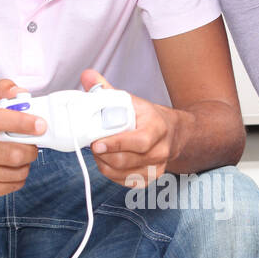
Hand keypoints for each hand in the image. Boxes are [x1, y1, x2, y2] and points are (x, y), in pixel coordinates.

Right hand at [0, 78, 44, 198]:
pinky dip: (19, 177)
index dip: (22, 122)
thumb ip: (1, 91)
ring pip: (18, 172)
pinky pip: (14, 185)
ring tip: (19, 156)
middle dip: (31, 149)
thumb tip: (20, 92)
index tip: (40, 124)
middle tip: (32, 144)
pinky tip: (10, 168)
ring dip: (26, 164)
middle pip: (14, 153)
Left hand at [80, 68, 182, 185]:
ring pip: (121, 173)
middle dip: (103, 155)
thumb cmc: (147, 117)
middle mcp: (160, 151)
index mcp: (157, 128)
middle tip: (92, 145)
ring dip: (104, 163)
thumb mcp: (130, 100)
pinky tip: (107, 160)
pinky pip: (123, 182)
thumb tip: (87, 75)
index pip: (139, 141)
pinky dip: (110, 172)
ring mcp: (156, 168)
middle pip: (126, 161)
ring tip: (98, 151)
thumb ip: (106, 89)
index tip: (96, 143)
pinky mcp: (149, 179)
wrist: (172, 134)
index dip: (116, 144)